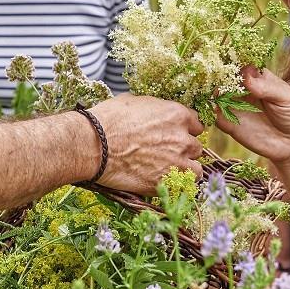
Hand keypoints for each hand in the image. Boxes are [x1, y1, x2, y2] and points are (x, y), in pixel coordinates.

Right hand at [89, 95, 203, 194]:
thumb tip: (157, 113)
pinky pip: (181, 186)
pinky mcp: (165, 182)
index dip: (185, 130)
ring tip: (167, 170)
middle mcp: (182, 139)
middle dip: (183, 150)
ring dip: (184, 169)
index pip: (196, 123)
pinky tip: (160, 180)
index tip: (175, 134)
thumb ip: (156, 109)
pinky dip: (174, 185)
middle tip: (166, 152)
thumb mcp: (135, 102)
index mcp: (177, 115)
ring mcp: (176, 162)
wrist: (93, 145)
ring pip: (195, 169)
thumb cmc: (109, 120)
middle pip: (196, 147)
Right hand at [215, 66, 289, 167]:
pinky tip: (209, 108)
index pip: (239, 64)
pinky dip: (207, 111)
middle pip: (222, 77)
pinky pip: (212, 115)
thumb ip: (266, 86)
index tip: (224, 59)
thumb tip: (245, 74)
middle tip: (212, 74)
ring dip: (208, 91)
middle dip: (215, 74)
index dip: (231, 60)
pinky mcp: (227, 122)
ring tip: (211, 91)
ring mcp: (233, 105)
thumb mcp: (285, 97)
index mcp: (256, 76)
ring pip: (214, 94)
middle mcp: (241, 88)